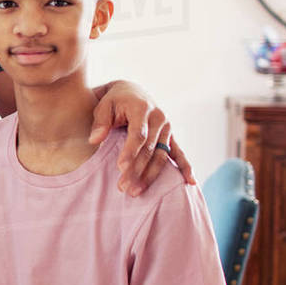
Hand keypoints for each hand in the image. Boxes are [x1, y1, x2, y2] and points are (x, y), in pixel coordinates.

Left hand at [89, 81, 194, 195]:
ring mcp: (167, 128)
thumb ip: (100, 123)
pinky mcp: (170, 136)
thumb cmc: (114, 101)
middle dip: (137, 170)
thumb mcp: (103, 107)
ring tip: (136, 191)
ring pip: (161, 156)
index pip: (138, 135)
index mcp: (142, 109)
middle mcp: (159, 118)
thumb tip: (94, 140)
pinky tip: (190, 182)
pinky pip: (179, 153)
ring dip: (151, 175)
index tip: (121, 168)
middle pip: (150, 149)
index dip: (130, 152)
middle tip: (124, 188)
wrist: (131, 93)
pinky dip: (186, 167)